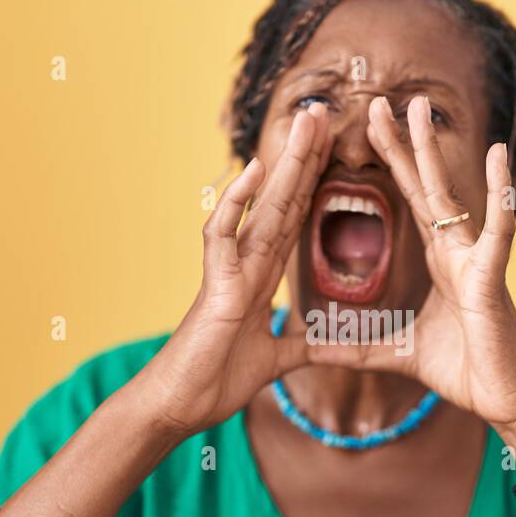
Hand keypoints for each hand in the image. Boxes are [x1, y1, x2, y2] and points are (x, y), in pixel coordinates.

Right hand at [143, 102, 333, 436]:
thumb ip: (303, 345)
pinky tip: (253, 170)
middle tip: (324, 111)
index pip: (295, 218)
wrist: (180, 405)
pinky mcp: (215, 285)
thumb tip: (331, 345)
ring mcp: (230, 269)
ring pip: (262, 206)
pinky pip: (223, 236)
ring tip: (305, 122)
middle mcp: (248, 262)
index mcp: (263, 275)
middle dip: (306, 157)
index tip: (334, 146)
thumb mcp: (277, 360)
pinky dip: (235, 203)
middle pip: (284, 200)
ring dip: (284, 163)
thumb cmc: (217, 379)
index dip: (314, 182)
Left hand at [312, 94, 515, 433]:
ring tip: (421, 111)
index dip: (392, 165)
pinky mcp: (491, 278)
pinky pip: (496, 230)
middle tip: (382, 100)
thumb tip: (317, 349)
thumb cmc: (465, 370)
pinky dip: (499, 194)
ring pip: (452, 196)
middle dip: (403, 144)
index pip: (409, 202)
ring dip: (436, 153)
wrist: (504, 399)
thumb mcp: (399, 355)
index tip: (368, 128)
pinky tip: (498, 156)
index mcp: (440, 262)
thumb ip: (360, 348)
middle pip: (424, 187)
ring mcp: (475, 260)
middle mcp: (457, 251)